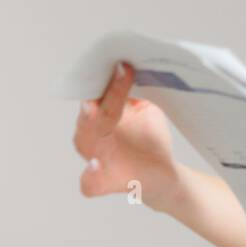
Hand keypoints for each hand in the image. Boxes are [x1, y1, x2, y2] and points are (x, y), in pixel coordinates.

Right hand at [72, 61, 178, 209]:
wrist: (161, 172)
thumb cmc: (148, 136)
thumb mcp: (144, 110)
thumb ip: (133, 93)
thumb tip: (131, 65)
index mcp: (99, 115)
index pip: (103, 95)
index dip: (112, 82)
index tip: (124, 66)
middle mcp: (90, 134)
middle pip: (87, 116)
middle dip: (91, 103)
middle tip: (97, 90)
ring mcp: (93, 158)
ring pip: (84, 141)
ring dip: (89, 127)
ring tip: (93, 111)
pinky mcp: (101, 181)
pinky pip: (89, 181)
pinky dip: (90, 175)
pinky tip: (96, 166)